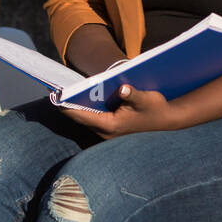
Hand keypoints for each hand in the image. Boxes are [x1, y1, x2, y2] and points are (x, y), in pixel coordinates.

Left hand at [60, 85, 178, 138]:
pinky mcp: (110, 129)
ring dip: (75, 107)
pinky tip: (80, 96)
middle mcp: (106, 132)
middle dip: (68, 105)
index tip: (54, 98)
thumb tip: (124, 88)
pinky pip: (92, 118)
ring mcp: (108, 132)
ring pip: (86, 118)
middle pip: (81, 118)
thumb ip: (132, 94)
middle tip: (53, 91)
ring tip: (62, 92)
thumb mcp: (145, 98)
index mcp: (111, 125)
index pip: (83, 116)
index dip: (67, 107)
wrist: (168, 120)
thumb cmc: (155, 109)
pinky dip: (85, 108)